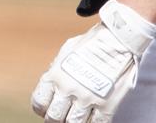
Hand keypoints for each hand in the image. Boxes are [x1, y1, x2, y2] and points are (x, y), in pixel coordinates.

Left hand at [32, 0, 155, 122]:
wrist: (117, 41)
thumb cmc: (90, 44)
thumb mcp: (65, 53)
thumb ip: (57, 69)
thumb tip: (52, 83)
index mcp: (55, 75)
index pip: (39, 102)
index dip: (41, 108)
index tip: (45, 109)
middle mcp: (69, 88)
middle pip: (54, 117)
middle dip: (54, 119)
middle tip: (59, 117)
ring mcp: (89, 98)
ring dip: (72, 122)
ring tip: (74, 118)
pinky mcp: (108, 104)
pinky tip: (91, 119)